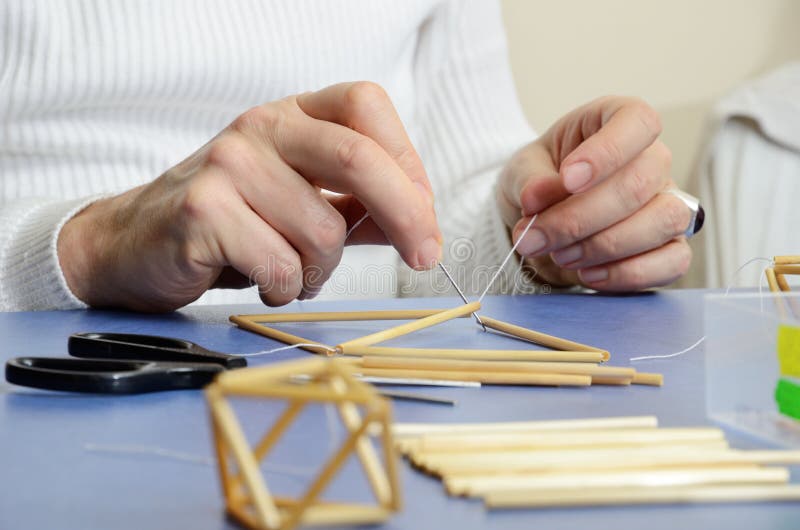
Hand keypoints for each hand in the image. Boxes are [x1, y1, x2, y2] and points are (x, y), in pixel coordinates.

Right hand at [58, 82, 440, 310]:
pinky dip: (284, 288)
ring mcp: (228, 166)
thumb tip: (419, 223)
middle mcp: (260, 128)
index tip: (423, 217)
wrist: (134, 243)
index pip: (366, 107)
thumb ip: (357, 207)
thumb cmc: (229, 222)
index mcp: (290, 115)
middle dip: (408, 216)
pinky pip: (281, 266)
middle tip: (426, 258)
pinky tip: (263, 282)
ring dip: (321, 271)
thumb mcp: (297, 201)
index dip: (409, 164)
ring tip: (292, 272)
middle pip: (359, 159)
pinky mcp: (202, 212)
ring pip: (323, 232)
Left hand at [498, 96, 691, 290]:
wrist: (541, 222)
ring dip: (603, 246)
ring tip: (560, 255)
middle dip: (580, 218)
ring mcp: (667, 203)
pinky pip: (673, 262)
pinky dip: (627, 274)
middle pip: (639, 183)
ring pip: (663, 221)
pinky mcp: (670, 246)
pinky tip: (589, 275)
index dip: (607, 151)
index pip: (638, 122)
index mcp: (618, 121)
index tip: (568, 179)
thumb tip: (537, 197)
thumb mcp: (521, 171)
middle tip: (535, 237)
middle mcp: (652, 160)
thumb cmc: (539, 182)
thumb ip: (528, 179)